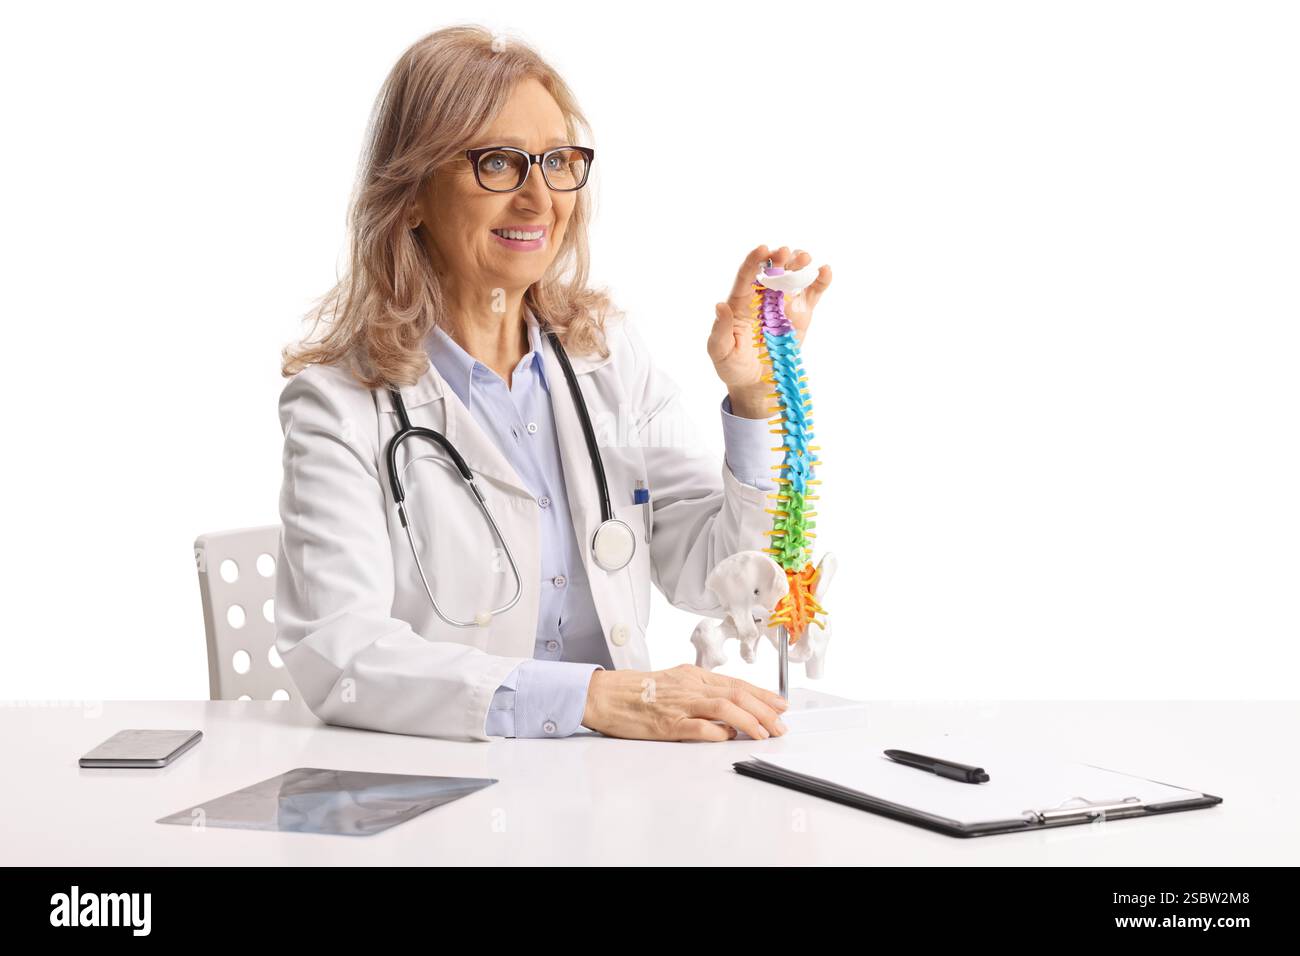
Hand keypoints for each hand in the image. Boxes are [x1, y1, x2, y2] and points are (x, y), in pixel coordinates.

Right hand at [582, 663, 790, 740]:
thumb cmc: (636, 691)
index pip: (735, 683)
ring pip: (724, 706)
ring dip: (750, 720)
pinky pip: (699, 727)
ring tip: (766, 732)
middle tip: (781, 724)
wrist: (605, 695)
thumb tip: (728, 715)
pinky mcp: (667, 723)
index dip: (762, 694)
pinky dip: (718, 732)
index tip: (781, 705)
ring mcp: (679, 704)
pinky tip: (729, 737)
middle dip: (765, 709)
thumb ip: (699, 693)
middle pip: (736, 693)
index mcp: (692, 675)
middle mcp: (690, 686)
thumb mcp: (673, 682)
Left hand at [707, 244, 832, 417]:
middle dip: (778, 258)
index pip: (746, 277)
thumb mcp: (720, 352)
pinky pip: (811, 294)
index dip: (753, 261)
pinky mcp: (801, 315)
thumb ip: (720, 330)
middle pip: (770, 270)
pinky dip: (820, 281)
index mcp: (740, 303)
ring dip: (798, 263)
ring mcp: (783, 305)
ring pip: (791, 277)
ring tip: (804, 257)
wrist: (756, 384)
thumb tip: (720, 306)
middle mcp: (762, 298)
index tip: (762, 249)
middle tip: (785, 252)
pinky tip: (825, 270)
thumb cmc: (733, 367)